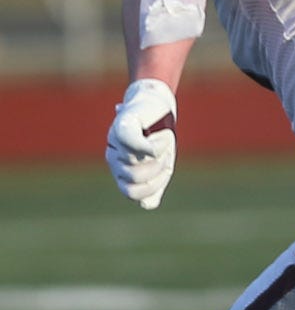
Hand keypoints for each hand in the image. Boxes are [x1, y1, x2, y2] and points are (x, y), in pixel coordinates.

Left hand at [106, 78, 177, 209]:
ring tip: (164, 137)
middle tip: (164, 150)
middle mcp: (114, 157)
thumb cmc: (159, 135)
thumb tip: (146, 204)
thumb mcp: (161, 164)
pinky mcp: (122, 126)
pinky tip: (162, 135)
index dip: (153, 185)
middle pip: (135, 178)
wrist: (158, 104)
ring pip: (137, 161)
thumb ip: (154, 184)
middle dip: (158, 168)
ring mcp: (115, 142)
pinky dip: (154, 144)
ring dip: (161, 152)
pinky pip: (134, 144)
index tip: (165, 170)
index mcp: (121, 170)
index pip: (133, 193)